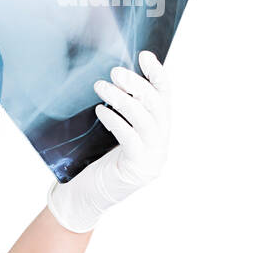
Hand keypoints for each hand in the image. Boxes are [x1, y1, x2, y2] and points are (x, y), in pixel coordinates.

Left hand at [46, 50, 170, 232]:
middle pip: (156, 105)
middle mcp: (161, 142)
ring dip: (123, 99)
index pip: (165, 96)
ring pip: (145, 120)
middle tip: (115, 71)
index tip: (145, 54)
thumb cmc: (97, 161)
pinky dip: (116, 121)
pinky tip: (100, 111)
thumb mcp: (113, 132)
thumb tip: (117, 78)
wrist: (87, 197)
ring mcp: (153, 157)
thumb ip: (122, 111)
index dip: (157, 74)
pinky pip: (131, 139)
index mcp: (158, 130)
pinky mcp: (139, 169)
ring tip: (101, 86)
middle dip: (137, 85)